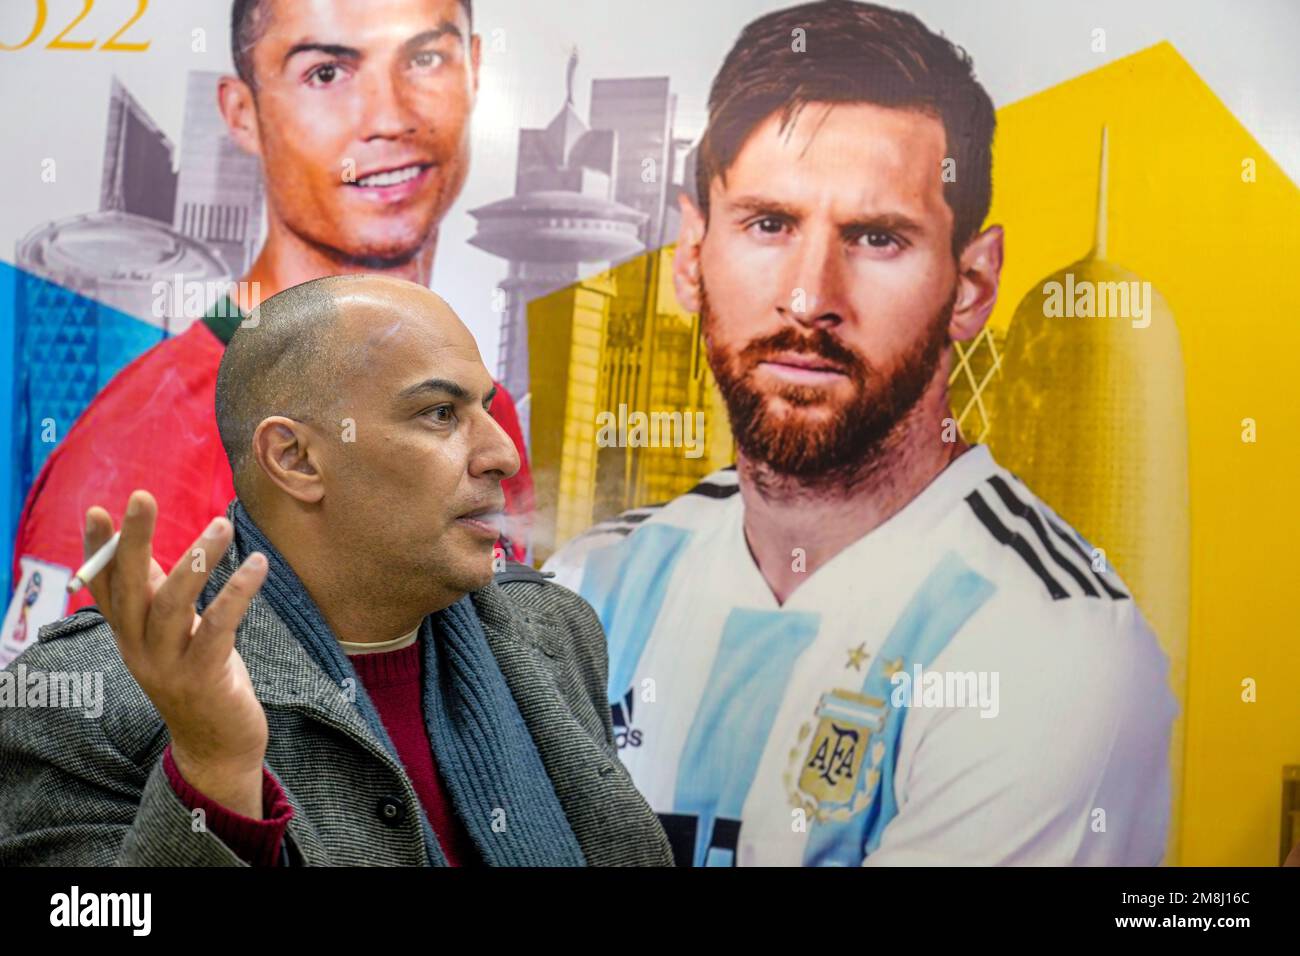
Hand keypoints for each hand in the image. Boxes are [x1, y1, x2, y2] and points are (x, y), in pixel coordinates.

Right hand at [83, 490, 269, 817]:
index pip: (104, 587)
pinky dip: (236, 593)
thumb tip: (144, 551)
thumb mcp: (173, 636)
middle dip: (135, 541)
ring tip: (221, 523)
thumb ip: (159, 598)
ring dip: (197, 560)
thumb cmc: (200, 679)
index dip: (99, 550)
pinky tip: (256, 564)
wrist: (217, 747)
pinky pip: (217, 627)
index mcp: (129, 636)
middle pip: (131, 588)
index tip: (97, 511)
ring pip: (172, 604)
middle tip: (142, 498)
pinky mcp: (203, 677)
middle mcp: (139, 649)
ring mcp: (168, 666)